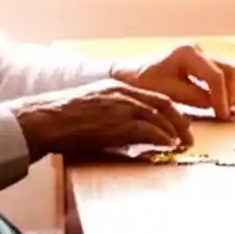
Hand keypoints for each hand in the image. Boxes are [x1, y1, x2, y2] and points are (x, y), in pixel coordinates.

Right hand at [12, 80, 193, 159]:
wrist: (45, 119)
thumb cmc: (61, 118)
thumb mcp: (91, 107)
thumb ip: (111, 114)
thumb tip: (126, 134)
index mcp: (116, 87)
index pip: (152, 97)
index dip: (170, 111)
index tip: (178, 124)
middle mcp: (122, 93)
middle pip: (162, 104)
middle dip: (179, 121)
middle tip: (188, 136)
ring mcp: (121, 107)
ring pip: (159, 116)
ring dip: (175, 131)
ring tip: (183, 144)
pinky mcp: (118, 123)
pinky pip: (149, 130)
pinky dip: (162, 138)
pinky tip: (169, 146)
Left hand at [110, 43, 234, 120]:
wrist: (130, 74)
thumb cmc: (143, 82)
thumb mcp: (166, 93)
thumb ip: (193, 97)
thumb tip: (216, 105)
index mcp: (187, 53)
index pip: (215, 76)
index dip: (222, 98)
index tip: (223, 116)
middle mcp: (197, 50)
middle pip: (229, 69)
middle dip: (232, 92)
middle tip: (229, 114)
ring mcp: (200, 55)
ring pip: (228, 71)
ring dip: (230, 91)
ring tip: (226, 111)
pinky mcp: (200, 63)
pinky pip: (220, 75)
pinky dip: (223, 89)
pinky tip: (220, 106)